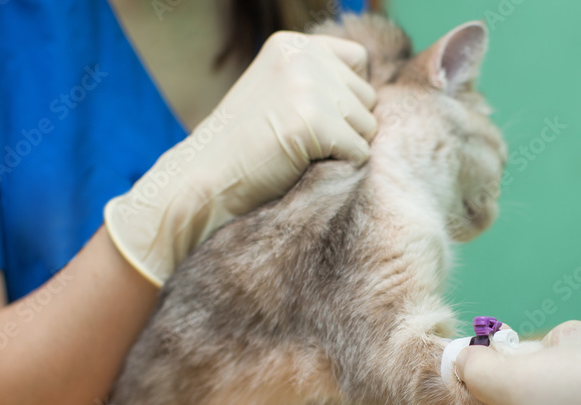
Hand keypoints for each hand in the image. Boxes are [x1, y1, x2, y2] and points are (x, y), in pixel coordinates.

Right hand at [105, 31, 377, 284]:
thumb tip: (377, 97)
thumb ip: (319, 83)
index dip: (346, 100)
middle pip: (369, 98)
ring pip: (369, 127)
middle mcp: (304, 56)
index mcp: (293, 45)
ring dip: (343, 149)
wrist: (203, 182)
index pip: (359, 63)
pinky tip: (302, 168)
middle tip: (301, 144)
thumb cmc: (243, 151)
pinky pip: (360, 152)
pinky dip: (340, 169)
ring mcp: (309, 86)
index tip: (312, 121)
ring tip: (300, 155)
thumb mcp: (278, 95)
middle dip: (347, 127)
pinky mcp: (315, 121)